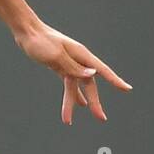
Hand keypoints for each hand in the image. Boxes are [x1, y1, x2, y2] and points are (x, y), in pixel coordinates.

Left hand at [14, 21, 131, 123]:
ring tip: (69, 121)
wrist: (26, 31)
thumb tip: (91, 74)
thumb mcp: (55, 55)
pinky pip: (69, 83)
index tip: (127, 89)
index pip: (102, 70)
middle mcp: (78, 60)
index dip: (115, 80)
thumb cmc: (40, 40)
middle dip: (95, 102)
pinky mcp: (60, 66)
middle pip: (89, 84)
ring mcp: (69, 63)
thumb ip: (72, 66)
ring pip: (76, 87)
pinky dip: (71, 94)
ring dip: (74, 102)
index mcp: (81, 55)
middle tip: (101, 118)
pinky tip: (77, 105)